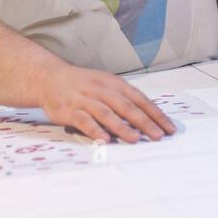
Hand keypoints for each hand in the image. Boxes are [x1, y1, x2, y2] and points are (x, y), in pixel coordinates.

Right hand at [37, 65, 177, 143]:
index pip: (139, 98)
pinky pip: (83, 120)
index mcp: (113, 82)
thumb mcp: (105, 84)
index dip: (155, 113)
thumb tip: (148, 117)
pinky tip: (105, 139)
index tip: (169, 127)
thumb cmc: (82, 84)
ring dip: (121, 126)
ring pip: (105, 112)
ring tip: (136, 139)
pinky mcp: (67, 109)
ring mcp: (83, 99)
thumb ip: (123, 98)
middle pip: (125, 106)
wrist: (48, 77)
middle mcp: (100, 88)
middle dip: (144, 121)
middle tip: (159, 135)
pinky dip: (94, 129)